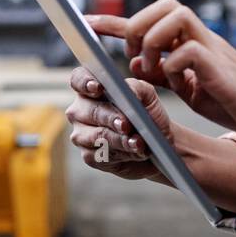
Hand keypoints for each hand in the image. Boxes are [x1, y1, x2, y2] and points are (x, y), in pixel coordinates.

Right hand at [65, 66, 170, 180]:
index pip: (78, 80)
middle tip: (126, 124)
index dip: (85, 82)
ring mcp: (82, 134)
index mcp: (91, 89)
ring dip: (120, 140)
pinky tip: (136, 152)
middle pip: (90, 111)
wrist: (157, 145)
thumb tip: (128, 91)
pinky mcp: (89, 156)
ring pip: (97, 136)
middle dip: (110, 117)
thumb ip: (136, 88)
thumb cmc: (148, 115)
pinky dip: (123, 154)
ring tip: (138, 142)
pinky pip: (102, 155)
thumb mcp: (147, 97)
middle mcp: (81, 111)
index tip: (99, 88)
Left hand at [84, 0, 235, 147]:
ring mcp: (214, 50)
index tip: (86, 24)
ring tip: (151, 70)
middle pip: (165, 4)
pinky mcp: (222, 69)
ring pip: (175, 15)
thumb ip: (169, 75)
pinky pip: (188, 50)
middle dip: (137, 26)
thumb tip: (138, 67)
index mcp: (194, 44)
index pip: (152, 20)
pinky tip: (176, 84)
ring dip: (152, 40)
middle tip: (133, 58)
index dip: (115, 22)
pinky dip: (172, 64)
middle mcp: (204, 40)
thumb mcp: (194, 90)